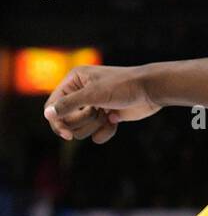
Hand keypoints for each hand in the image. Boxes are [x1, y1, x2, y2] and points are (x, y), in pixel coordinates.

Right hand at [44, 64, 161, 142]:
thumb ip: (68, 104)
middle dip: (83, 120)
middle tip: (98, 111)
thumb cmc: (124, 86)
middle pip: (66, 120)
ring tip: (109, 113)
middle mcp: (81, 93)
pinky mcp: (106, 116)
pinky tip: (115, 120)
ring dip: (95, 125)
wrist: (152, 90)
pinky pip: (95, 133)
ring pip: (81, 129)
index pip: (53, 106)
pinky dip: (105, 131)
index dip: (57, 122)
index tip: (66, 134)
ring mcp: (93, 105)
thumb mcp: (93, 94)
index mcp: (74, 81)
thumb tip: (47, 114)